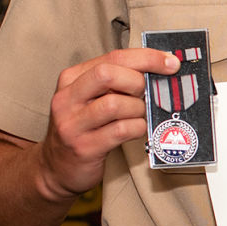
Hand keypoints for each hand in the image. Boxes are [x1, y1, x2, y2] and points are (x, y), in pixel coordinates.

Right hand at [37, 48, 179, 200]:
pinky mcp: (84, 147)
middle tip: (146, 95)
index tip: (170, 63)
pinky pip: (120, 130)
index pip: (113, 57)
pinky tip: (137, 129)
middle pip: (108, 74)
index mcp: (71, 79)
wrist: (56, 168)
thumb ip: (116, 82)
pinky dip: (137, 127)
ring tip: (139, 115)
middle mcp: (67, 98)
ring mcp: (73, 124)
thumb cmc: (83, 128)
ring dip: (138, 108)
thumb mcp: (90, 99)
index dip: (147, 58)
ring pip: (115, 104)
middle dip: (138, 82)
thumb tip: (158, 69)